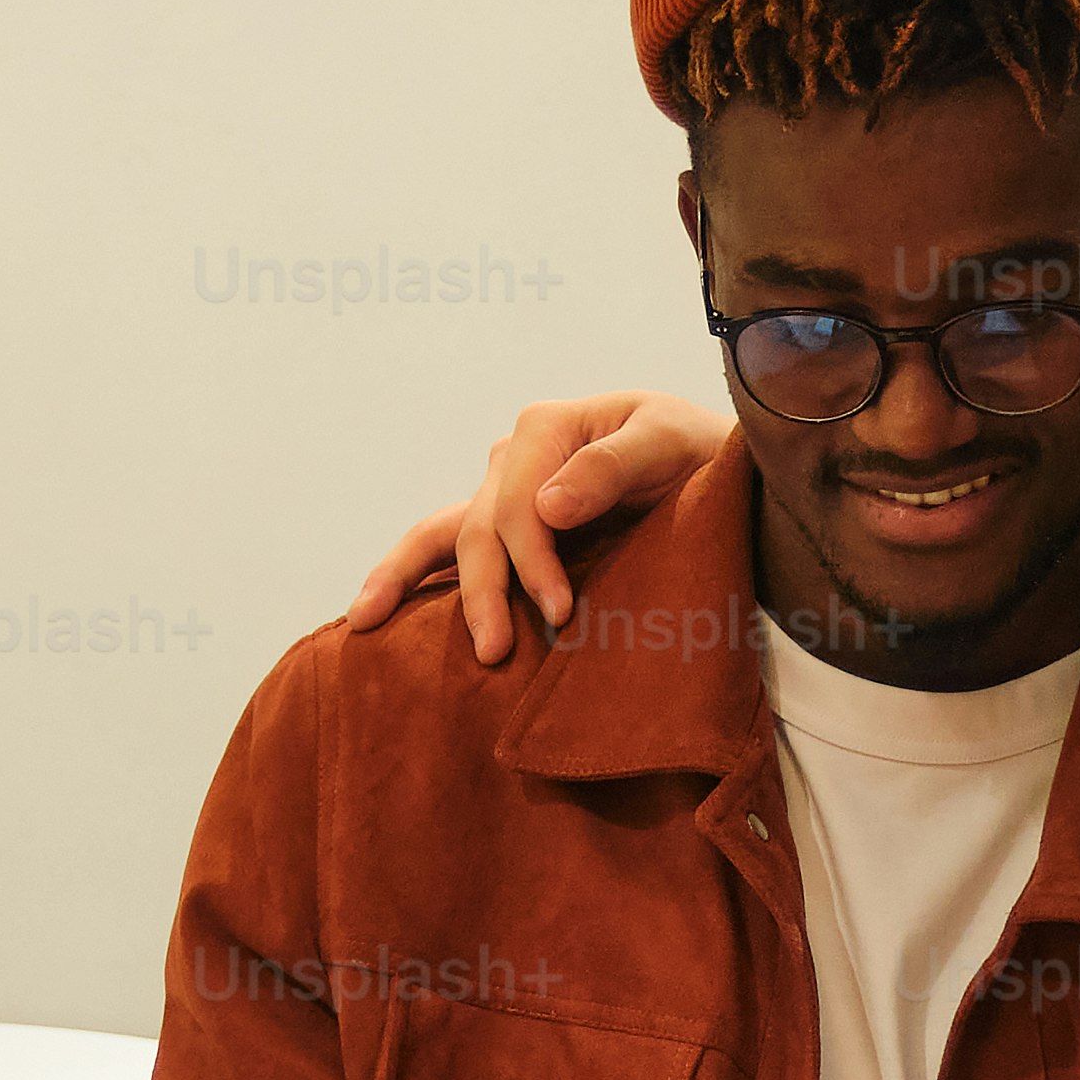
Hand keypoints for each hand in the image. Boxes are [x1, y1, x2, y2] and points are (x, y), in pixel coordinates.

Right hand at [331, 393, 731, 666]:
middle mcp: (512, 456)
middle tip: (493, 652)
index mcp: (545, 427)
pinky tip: (376, 612)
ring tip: (370, 625)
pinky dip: (411, 576)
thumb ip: (612, 466)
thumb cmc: (698, 452)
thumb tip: (546, 506)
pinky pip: (449, 548)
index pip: (518, 504)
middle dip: (482, 591)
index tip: (560, 611)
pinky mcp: (508, 526)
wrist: (709, 468)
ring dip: (408, 580)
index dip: (531, 561)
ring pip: (443, 535)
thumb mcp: (670, 442)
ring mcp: (504, 490)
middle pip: (479, 528)